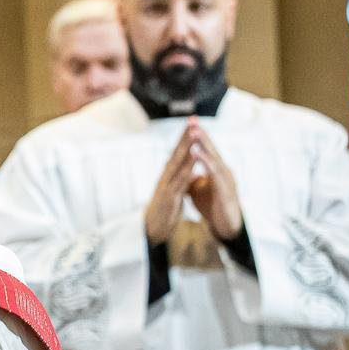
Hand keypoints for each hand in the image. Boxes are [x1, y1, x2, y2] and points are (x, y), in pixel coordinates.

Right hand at [144, 128, 197, 244]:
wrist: (154, 229)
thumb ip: (180, 178)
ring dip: (186, 149)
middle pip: (177, 153)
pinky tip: (192, 161)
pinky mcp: (169, 197)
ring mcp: (166, 186)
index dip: (186, 137)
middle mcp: (166, 176)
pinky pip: (179, 181)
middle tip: (192, 120)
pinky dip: (186, 170)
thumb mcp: (174, 190)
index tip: (193, 122)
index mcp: (169, 175)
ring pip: (178, 165)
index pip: (178, 152)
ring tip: (194, 135)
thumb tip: (187, 169)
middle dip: (185, 136)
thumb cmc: (165, 209)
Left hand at [186, 126, 243, 241]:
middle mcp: (222, 171)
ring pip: (214, 159)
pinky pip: (216, 174)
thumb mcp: (198, 188)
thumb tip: (182, 168)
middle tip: (192, 120)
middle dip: (201, 134)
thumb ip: (191, 176)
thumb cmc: (213, 206)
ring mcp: (226, 180)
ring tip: (194, 133)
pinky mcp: (226, 190)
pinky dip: (207, 163)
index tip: (189, 121)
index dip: (198, 136)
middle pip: (211, 149)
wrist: (225, 226)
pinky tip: (199, 154)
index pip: (206, 149)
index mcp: (215, 170)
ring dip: (204, 145)